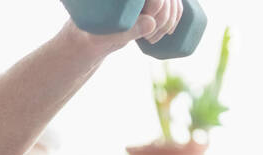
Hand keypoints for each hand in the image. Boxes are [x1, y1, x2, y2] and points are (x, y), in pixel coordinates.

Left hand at [60, 0, 183, 56]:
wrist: (86, 42)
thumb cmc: (90, 36)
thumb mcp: (105, 37)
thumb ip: (127, 31)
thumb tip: (151, 23)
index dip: (160, 7)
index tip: (150, 26)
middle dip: (165, 17)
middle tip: (151, 38)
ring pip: (171, 1)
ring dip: (171, 20)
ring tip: (153, 39)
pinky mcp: (145, 7)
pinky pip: (170, 5)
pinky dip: (176, 16)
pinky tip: (171, 30)